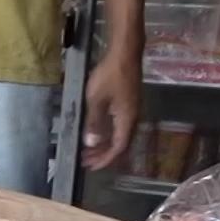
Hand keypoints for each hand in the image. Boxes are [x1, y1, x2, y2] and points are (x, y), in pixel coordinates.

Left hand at [82, 49, 140, 170]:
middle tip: (86, 161)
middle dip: (104, 155)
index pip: (118, 148)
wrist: (125, 54)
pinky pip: (120, 127)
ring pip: (121, 136)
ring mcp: (132, 111)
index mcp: (126, 119)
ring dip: (105, 145)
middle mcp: (133, 118)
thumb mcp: (96, 99)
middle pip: (121, 145)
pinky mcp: (129, 104)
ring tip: (89, 151)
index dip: (105, 159)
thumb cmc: (110, 75)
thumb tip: (92, 144)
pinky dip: (108, 134)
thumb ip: (94, 122)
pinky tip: (98, 133)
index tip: (91, 166)